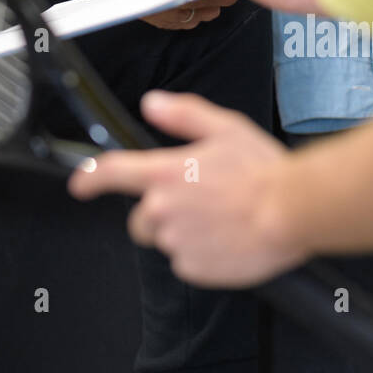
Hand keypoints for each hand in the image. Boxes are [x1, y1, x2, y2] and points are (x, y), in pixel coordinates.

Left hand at [68, 90, 306, 286]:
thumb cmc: (262, 170)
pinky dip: (200, 253)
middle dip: (160, 213)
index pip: (113, 174)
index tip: (80, 185)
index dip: (90, 178)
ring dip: (183, 232)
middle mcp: (163, 210)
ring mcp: (177, 242)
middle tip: (197, 202)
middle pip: (141, 219)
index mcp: (165, 174)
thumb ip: (183, 114)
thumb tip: (152, 104)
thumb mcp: (223, 127)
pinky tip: (226, 239)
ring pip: (166, 240)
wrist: (292, 213)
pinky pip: (186, 262)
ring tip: (220, 219)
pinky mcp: (194, 269)